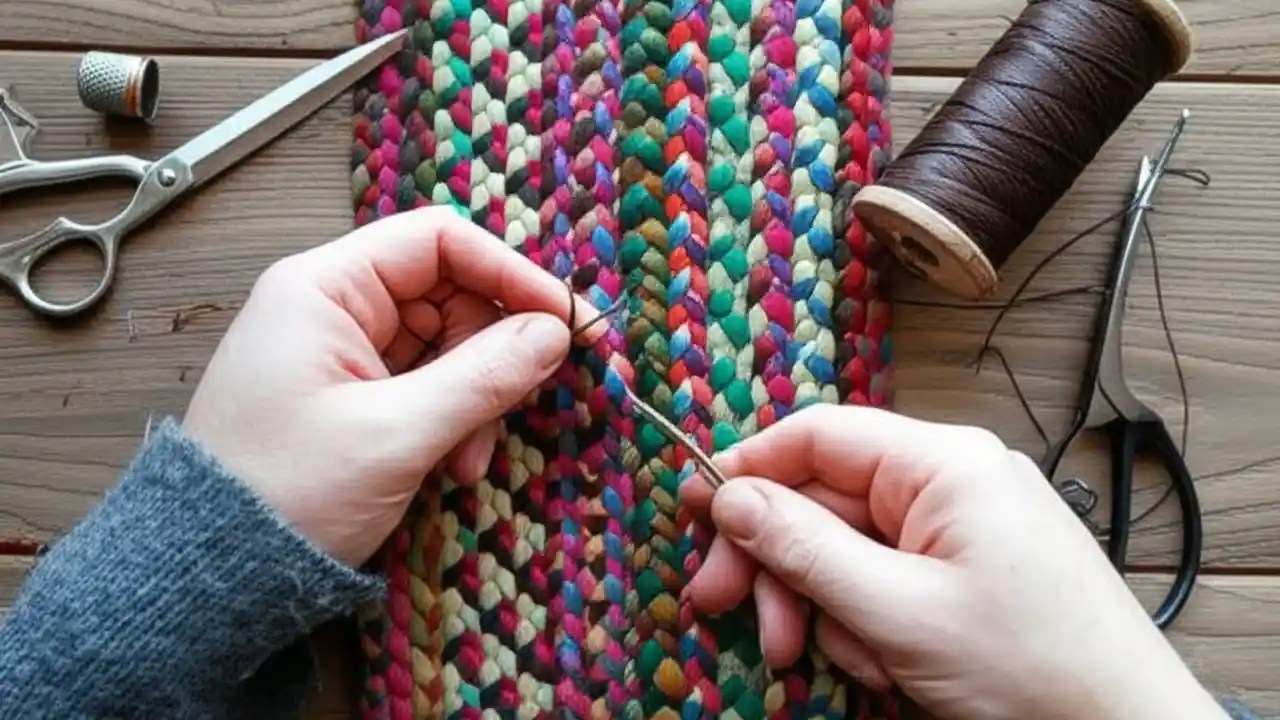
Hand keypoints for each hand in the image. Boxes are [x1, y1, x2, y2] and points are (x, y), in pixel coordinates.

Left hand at [183, 207, 598, 566]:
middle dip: (492, 354)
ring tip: (469, 460)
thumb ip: (483, 377)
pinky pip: (425, 385)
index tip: (565, 320)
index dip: (511, 273)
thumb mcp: (396, 435)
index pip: (439, 241)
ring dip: (476, 398)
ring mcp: (340, 352)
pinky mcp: (350, 395)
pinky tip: (453, 465)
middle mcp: (331, 306)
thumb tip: (553, 333)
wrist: (211, 575)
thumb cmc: (283, 493)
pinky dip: (452, 420)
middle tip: (520, 404)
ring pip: (445, 345)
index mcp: (324, 288)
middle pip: (450, 294)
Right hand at [682, 405, 1227, 719]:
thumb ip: (804, 549)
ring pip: (848, 550)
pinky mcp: (965, 572)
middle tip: (722, 608)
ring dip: (819, 607)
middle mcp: (951, 482)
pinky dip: (864, 624)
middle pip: (826, 501)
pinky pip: (885, 581)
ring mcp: (960, 528)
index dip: (747, 467)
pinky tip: (880, 668)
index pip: (820, 436)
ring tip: (813, 660)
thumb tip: (728, 497)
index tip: (690, 507)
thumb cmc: (1029, 669)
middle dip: (776, 561)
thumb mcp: (896, 612)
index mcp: (944, 464)